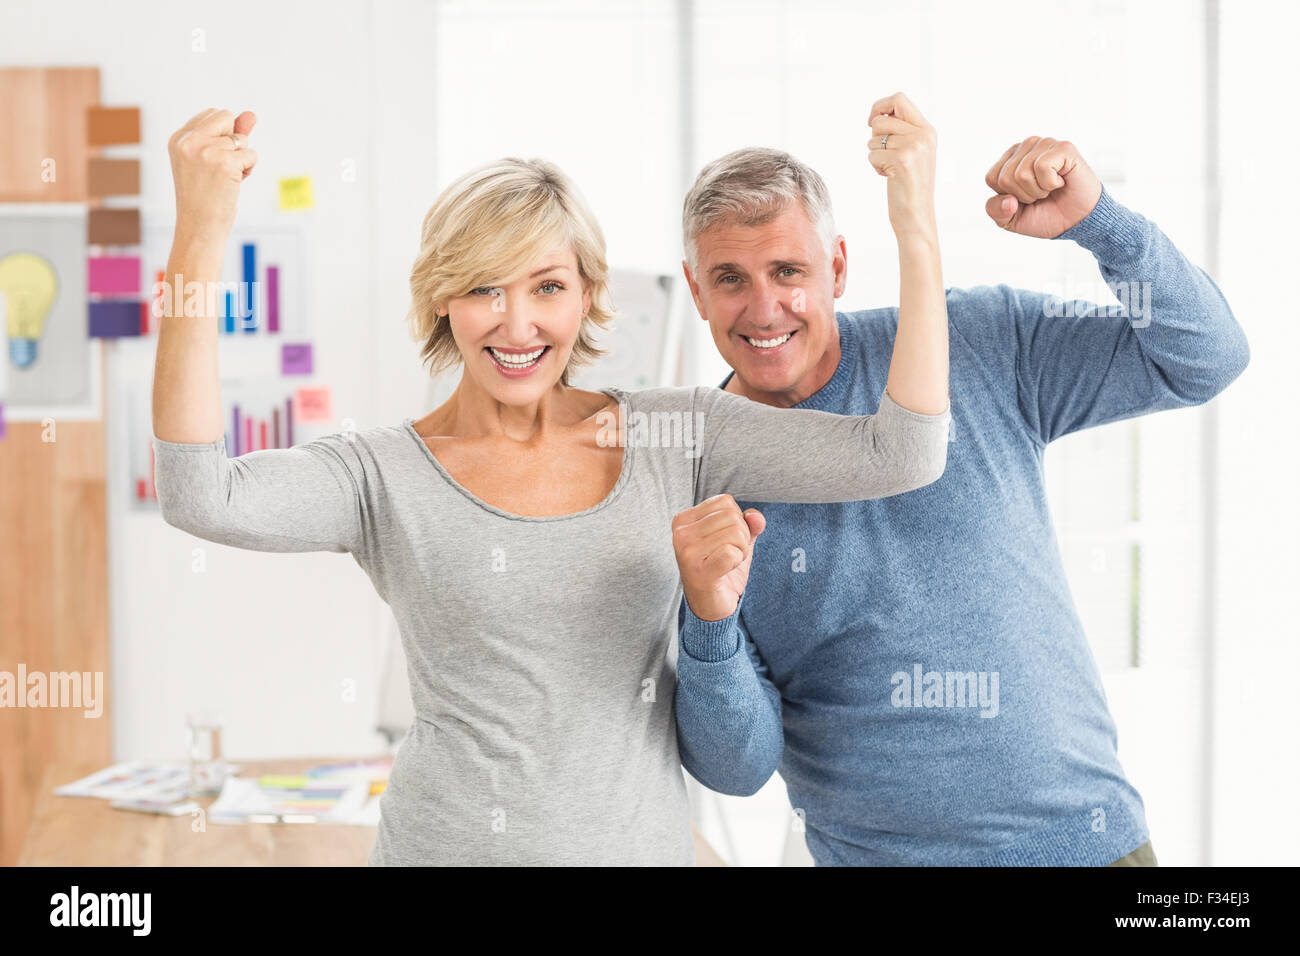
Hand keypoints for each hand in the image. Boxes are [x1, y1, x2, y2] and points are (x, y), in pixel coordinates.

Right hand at [168, 108, 258, 244]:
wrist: (199, 228)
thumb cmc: (205, 197)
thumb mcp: (212, 161)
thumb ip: (230, 135)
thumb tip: (252, 114)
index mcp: (178, 139)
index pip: (212, 115)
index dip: (223, 136)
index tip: (212, 160)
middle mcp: (188, 141)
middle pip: (227, 116)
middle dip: (234, 140)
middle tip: (221, 166)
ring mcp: (206, 150)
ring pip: (242, 139)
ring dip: (242, 159)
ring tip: (225, 179)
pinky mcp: (225, 162)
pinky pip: (252, 154)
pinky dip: (249, 169)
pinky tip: (234, 183)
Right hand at [671, 494, 765, 621]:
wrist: (711, 606)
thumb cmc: (722, 568)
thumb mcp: (738, 540)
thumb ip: (749, 523)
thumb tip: (756, 517)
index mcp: (683, 520)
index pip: (725, 501)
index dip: (737, 521)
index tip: (725, 541)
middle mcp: (680, 533)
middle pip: (732, 516)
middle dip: (742, 537)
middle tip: (728, 555)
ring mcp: (686, 552)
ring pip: (735, 533)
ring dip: (741, 550)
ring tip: (727, 563)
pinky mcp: (697, 571)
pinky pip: (732, 553)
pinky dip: (737, 561)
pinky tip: (726, 571)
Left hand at [868, 92, 937, 239]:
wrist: (917, 216)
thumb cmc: (910, 186)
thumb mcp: (914, 153)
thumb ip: (902, 132)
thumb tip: (876, 116)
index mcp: (927, 130)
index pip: (899, 99)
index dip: (879, 106)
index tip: (872, 121)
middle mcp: (923, 135)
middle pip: (881, 120)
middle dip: (875, 138)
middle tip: (886, 155)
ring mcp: (914, 146)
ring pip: (874, 139)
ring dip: (875, 155)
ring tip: (891, 169)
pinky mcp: (902, 160)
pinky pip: (872, 155)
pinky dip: (875, 167)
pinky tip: (890, 177)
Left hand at [984, 137, 1101, 238]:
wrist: (1076, 221)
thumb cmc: (1045, 215)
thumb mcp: (1010, 219)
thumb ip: (995, 210)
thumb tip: (1009, 200)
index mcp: (1009, 159)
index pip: (992, 178)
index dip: (1008, 196)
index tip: (1025, 198)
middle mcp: (1026, 146)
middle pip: (1005, 177)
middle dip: (1024, 195)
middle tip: (1042, 194)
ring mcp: (1045, 144)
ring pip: (1022, 173)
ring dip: (1038, 191)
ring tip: (1051, 188)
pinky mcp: (1063, 147)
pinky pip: (1042, 168)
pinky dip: (1051, 184)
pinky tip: (1061, 181)